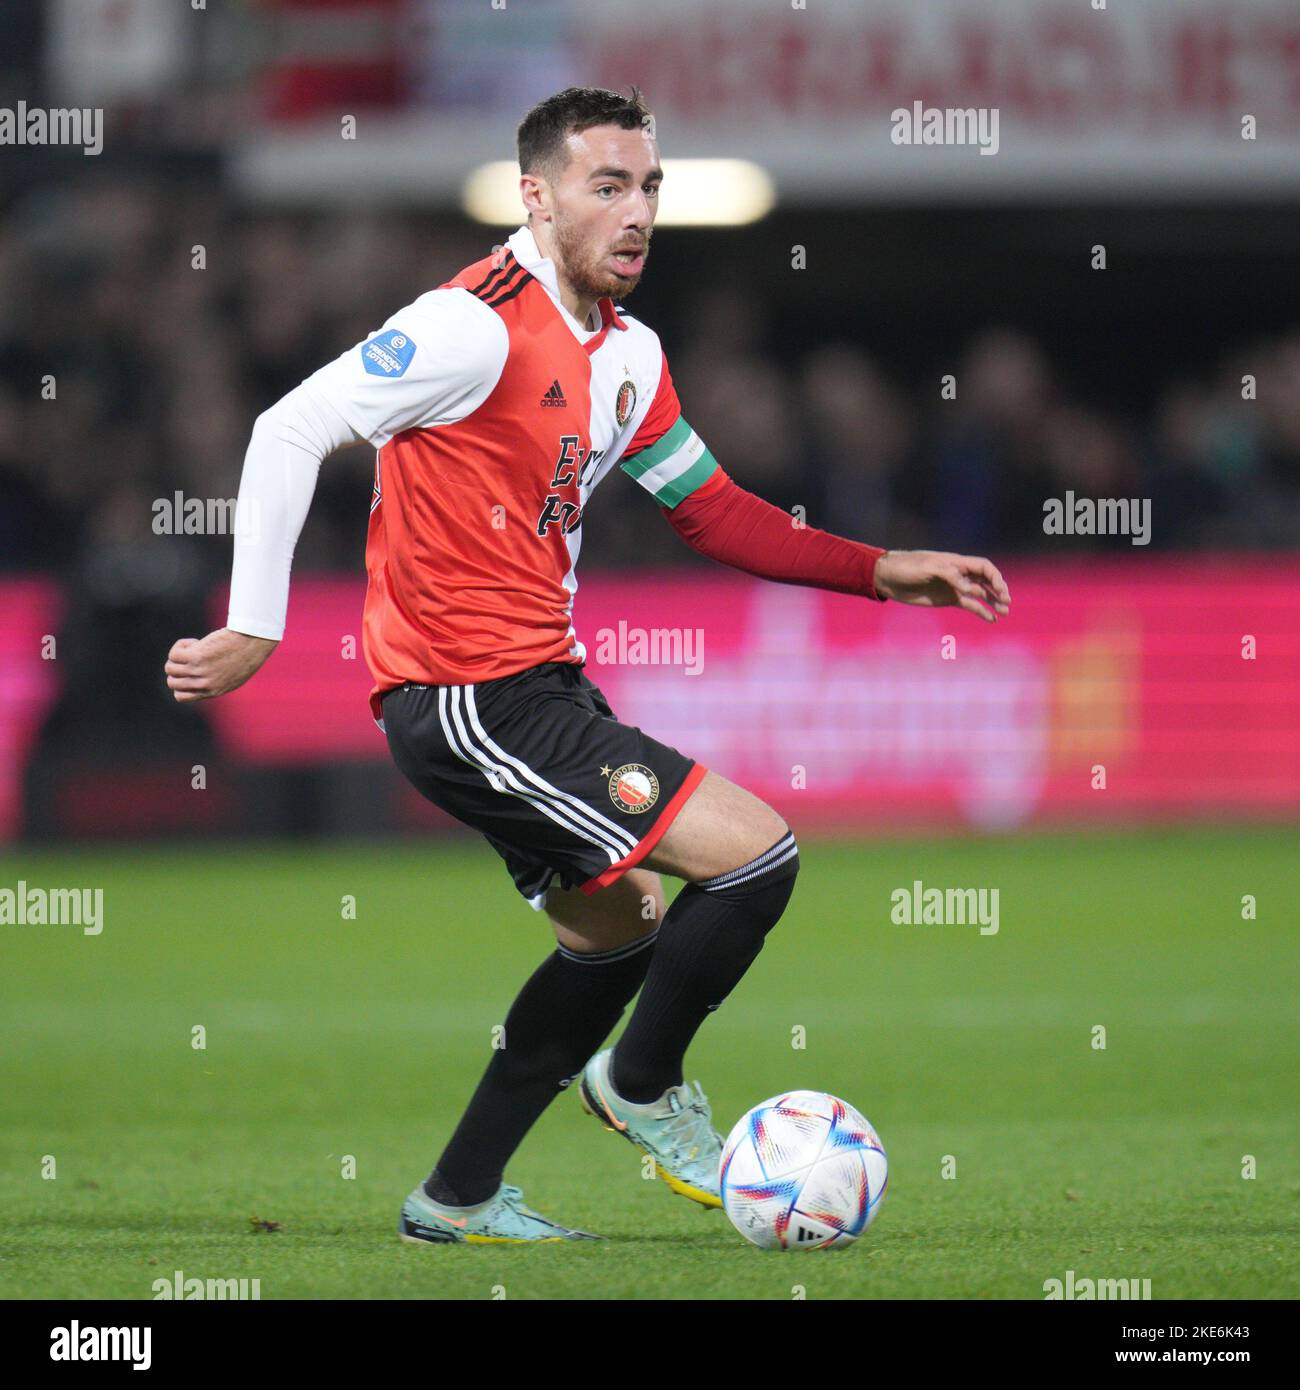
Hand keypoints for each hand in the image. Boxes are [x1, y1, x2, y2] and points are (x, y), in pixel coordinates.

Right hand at [165, 628, 278, 701]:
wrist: (254, 641)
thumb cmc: (247, 654)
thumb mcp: (234, 675)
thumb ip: (216, 680)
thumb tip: (196, 676)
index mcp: (214, 691)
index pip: (182, 697)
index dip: (181, 683)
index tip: (191, 670)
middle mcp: (205, 685)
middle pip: (173, 682)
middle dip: (177, 668)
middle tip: (192, 657)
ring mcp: (199, 671)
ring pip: (170, 668)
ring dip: (177, 656)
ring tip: (195, 647)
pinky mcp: (195, 656)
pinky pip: (174, 654)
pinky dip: (180, 646)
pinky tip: (194, 642)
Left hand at [873, 550, 1009, 622]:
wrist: (889, 578)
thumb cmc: (908, 567)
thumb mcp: (928, 567)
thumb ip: (950, 576)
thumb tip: (970, 589)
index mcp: (956, 562)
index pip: (984, 567)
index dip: (995, 577)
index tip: (1000, 590)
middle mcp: (959, 574)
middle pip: (986, 580)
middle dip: (999, 590)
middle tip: (1006, 602)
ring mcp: (954, 587)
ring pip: (980, 594)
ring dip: (993, 602)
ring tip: (1005, 612)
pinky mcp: (948, 599)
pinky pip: (969, 605)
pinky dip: (981, 612)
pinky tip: (991, 619)